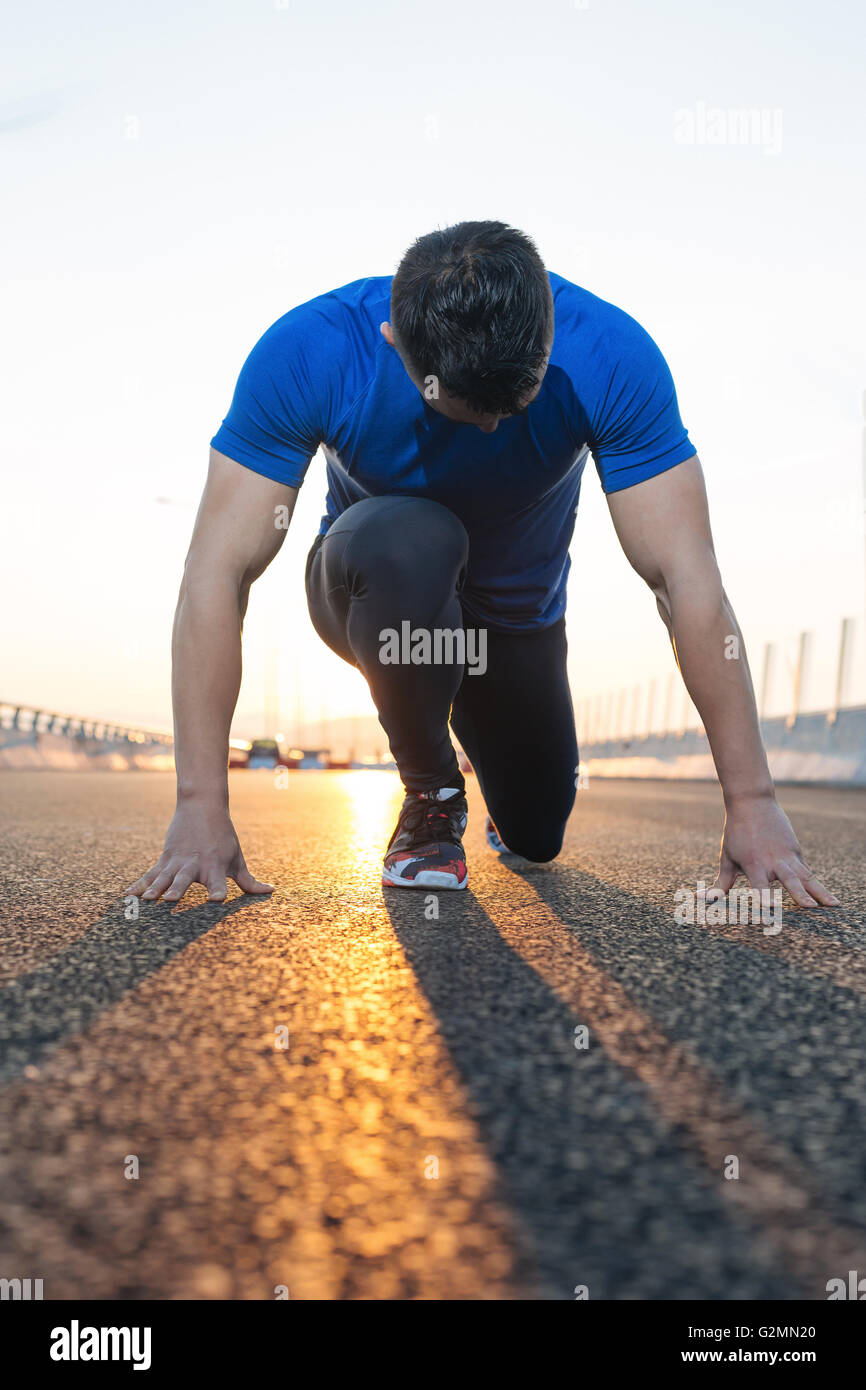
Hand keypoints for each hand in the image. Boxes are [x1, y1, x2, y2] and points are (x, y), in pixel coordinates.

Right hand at [125, 801, 273, 903]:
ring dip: (155, 888)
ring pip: (164, 877)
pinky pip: (150, 874)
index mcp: (215, 868)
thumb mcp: (237, 858)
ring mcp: (177, 862)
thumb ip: (249, 880)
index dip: (217, 891)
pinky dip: (139, 885)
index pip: (219, 883)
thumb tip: (271, 891)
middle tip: (170, 899)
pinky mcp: (165, 859)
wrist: (202, 806)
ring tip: (147, 900)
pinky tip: (128, 896)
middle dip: (177, 889)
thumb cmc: (223, 837)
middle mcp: (195, 866)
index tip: (215, 899)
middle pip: (185, 880)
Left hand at [714, 794, 837, 907]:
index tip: (769, 909)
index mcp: (753, 864)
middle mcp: (773, 861)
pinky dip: (816, 884)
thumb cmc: (736, 833)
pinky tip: (828, 899)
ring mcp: (788, 855)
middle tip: (811, 908)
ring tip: (834, 906)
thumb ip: (720, 883)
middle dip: (800, 895)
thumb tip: (702, 899)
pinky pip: (806, 871)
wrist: (752, 802)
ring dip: (820, 892)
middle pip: (790, 880)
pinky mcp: (796, 851)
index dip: (764, 897)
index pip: (759, 885)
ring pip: (807, 876)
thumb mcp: (726, 858)